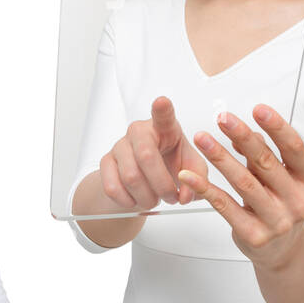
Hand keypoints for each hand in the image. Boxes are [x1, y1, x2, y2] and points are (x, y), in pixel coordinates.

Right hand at [99, 96, 208, 210]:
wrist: (147, 175)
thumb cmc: (172, 163)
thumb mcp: (192, 168)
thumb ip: (197, 180)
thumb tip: (186, 196)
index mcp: (164, 127)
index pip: (163, 115)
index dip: (162, 109)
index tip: (162, 101)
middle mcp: (139, 131)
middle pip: (146, 157)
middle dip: (162, 185)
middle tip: (171, 197)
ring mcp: (120, 145)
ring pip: (130, 177)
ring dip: (147, 197)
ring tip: (155, 199)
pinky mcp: (106, 162)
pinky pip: (113, 187)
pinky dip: (128, 201)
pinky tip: (136, 199)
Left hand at [176, 104, 303, 269]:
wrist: (283, 253)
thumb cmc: (279, 206)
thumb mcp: (278, 179)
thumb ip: (262, 156)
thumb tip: (242, 135)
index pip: (295, 149)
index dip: (277, 127)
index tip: (258, 109)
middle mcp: (298, 202)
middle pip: (267, 163)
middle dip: (242, 136)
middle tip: (223, 118)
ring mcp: (278, 221)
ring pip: (245, 182)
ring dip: (220, 157)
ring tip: (202, 138)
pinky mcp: (254, 235)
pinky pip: (225, 206)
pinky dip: (205, 188)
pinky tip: (189, 175)